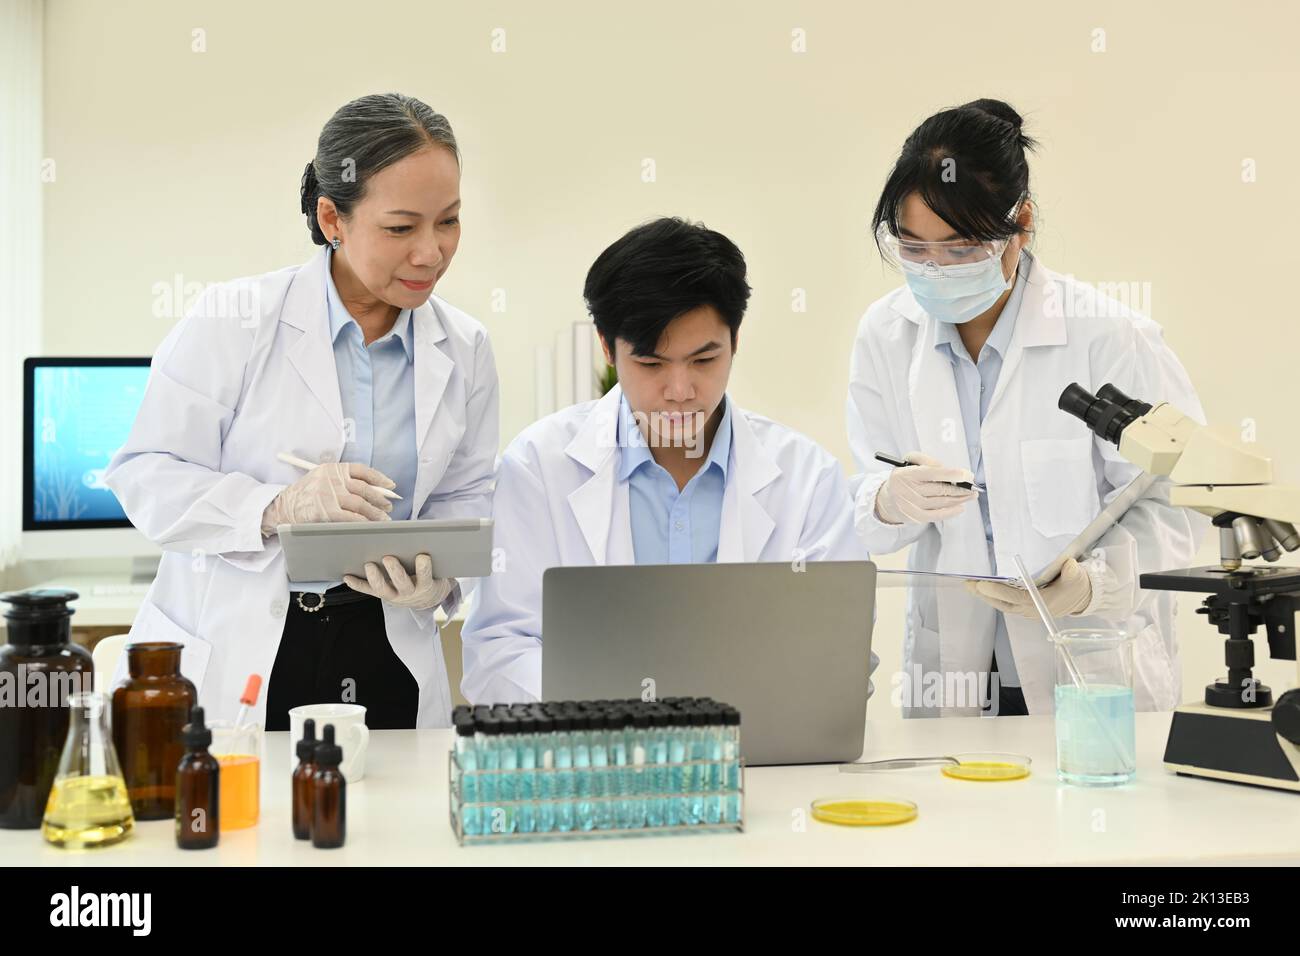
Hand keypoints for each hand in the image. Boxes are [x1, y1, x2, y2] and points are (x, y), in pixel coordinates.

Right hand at [261, 462, 394, 532]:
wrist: (283, 506)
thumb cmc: (307, 493)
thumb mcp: (323, 478)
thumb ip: (344, 480)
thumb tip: (375, 489)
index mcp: (333, 468)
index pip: (362, 470)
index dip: (379, 478)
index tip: (391, 486)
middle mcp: (332, 479)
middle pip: (365, 488)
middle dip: (380, 499)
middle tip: (388, 507)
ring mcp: (329, 495)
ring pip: (361, 504)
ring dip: (375, 513)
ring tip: (383, 519)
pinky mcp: (326, 511)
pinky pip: (351, 517)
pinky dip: (363, 521)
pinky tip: (369, 525)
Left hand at [343, 553, 454, 609]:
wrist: (427, 597)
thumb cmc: (431, 575)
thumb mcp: (439, 569)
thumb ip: (433, 556)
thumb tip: (431, 535)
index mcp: (426, 585)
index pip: (426, 577)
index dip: (424, 568)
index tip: (422, 556)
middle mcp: (410, 593)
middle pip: (402, 584)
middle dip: (395, 571)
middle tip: (388, 558)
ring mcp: (395, 596)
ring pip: (383, 589)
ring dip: (375, 577)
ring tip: (369, 565)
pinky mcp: (383, 596)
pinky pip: (369, 591)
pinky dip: (357, 585)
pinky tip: (347, 577)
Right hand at [874, 451, 976, 524]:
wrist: (888, 500)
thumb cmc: (904, 478)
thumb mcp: (909, 462)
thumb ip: (926, 461)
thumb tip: (948, 470)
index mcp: (907, 474)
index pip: (932, 473)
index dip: (952, 474)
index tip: (967, 475)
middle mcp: (908, 490)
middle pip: (940, 489)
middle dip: (960, 488)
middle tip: (973, 486)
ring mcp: (912, 506)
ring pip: (942, 502)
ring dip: (960, 499)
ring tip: (971, 495)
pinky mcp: (915, 517)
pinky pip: (938, 515)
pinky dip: (951, 511)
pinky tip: (960, 507)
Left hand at [965, 558, 1092, 618]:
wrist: (1080, 597)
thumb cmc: (1077, 585)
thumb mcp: (1078, 577)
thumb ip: (1073, 572)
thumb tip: (1069, 565)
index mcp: (1042, 603)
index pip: (1017, 598)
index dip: (999, 592)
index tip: (982, 584)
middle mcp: (1031, 610)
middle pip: (1004, 603)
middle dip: (984, 594)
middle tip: (968, 583)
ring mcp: (1026, 610)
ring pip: (1002, 604)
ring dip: (984, 596)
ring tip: (969, 585)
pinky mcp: (1023, 608)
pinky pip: (1004, 603)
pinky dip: (991, 596)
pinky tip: (980, 588)